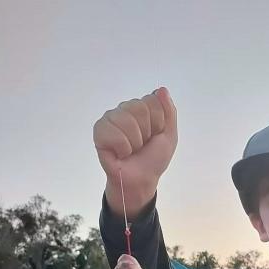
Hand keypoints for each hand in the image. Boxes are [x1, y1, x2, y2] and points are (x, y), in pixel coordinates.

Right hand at [93, 87, 177, 217]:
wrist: (142, 179)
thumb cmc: (153, 159)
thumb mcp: (169, 135)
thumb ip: (169, 112)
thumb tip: (162, 89)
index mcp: (141, 108)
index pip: (152, 100)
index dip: (158, 122)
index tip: (155, 136)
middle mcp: (125, 110)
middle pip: (139, 107)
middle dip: (146, 131)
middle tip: (142, 144)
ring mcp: (111, 119)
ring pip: (126, 119)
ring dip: (134, 141)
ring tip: (131, 149)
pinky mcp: (99, 131)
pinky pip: (112, 131)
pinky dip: (121, 147)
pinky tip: (120, 153)